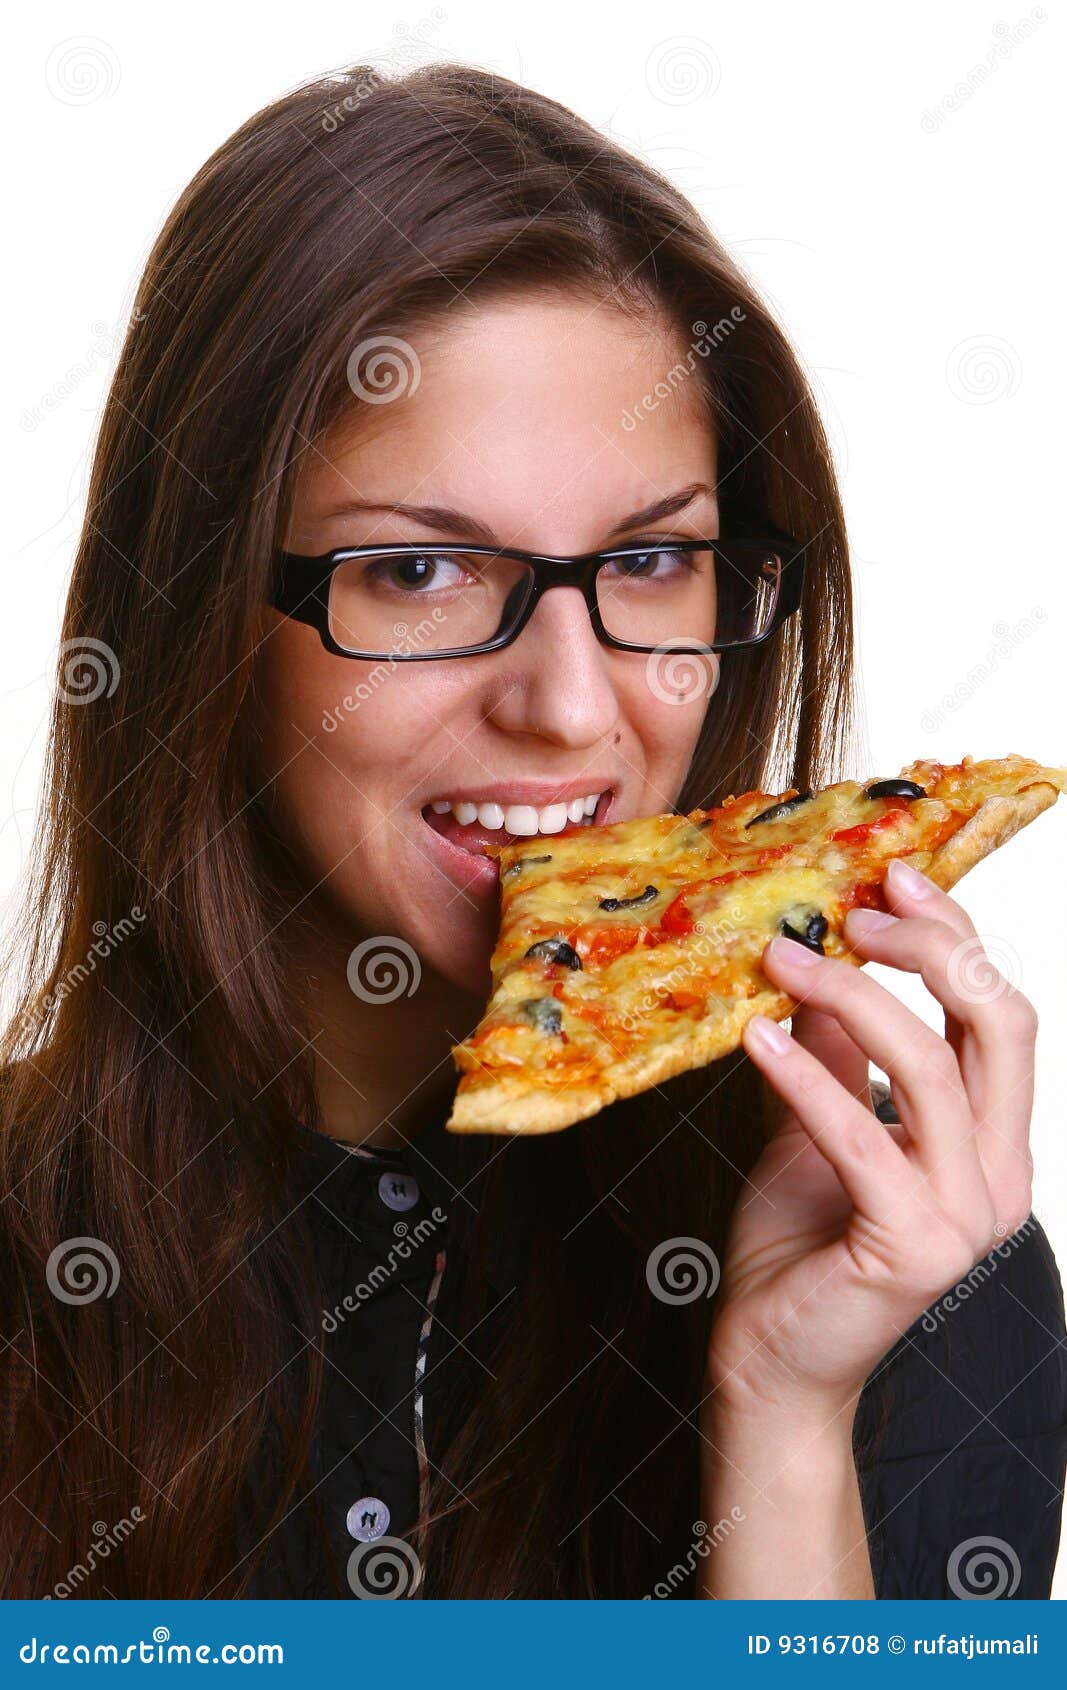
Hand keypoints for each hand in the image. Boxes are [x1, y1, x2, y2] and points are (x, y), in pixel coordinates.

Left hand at [705, 857, 1036, 1426]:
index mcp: (991, 1139)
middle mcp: (998, 1173)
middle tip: (853, 911)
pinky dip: (808, 1078)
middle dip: (932, 948)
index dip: (954, 936)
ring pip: (933, 1067)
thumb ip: (838, 1055)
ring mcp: (966, 1215)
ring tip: (782, 960)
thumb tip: (823, 961)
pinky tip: (757, 1037)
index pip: (998, 1013)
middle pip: (1000, 1023)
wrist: (770, 1360)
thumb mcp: (817, 1125)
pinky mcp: (914, 1247)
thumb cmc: (798, 1245)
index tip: (892, 876)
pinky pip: (861, 1135)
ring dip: (852, 997)